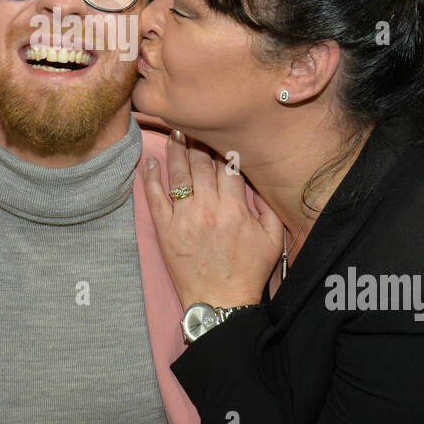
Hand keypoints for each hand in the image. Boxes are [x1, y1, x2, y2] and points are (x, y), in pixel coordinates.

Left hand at [141, 132, 285, 311]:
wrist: (220, 302)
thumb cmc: (248, 272)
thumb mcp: (273, 240)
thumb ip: (270, 208)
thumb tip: (265, 180)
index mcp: (236, 209)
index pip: (228, 166)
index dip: (223, 145)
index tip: (219, 130)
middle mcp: (208, 208)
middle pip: (201, 164)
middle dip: (198, 140)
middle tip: (193, 122)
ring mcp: (183, 218)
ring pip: (178, 174)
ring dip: (175, 150)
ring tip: (174, 131)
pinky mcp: (165, 230)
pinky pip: (155, 198)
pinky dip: (151, 178)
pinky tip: (151, 163)